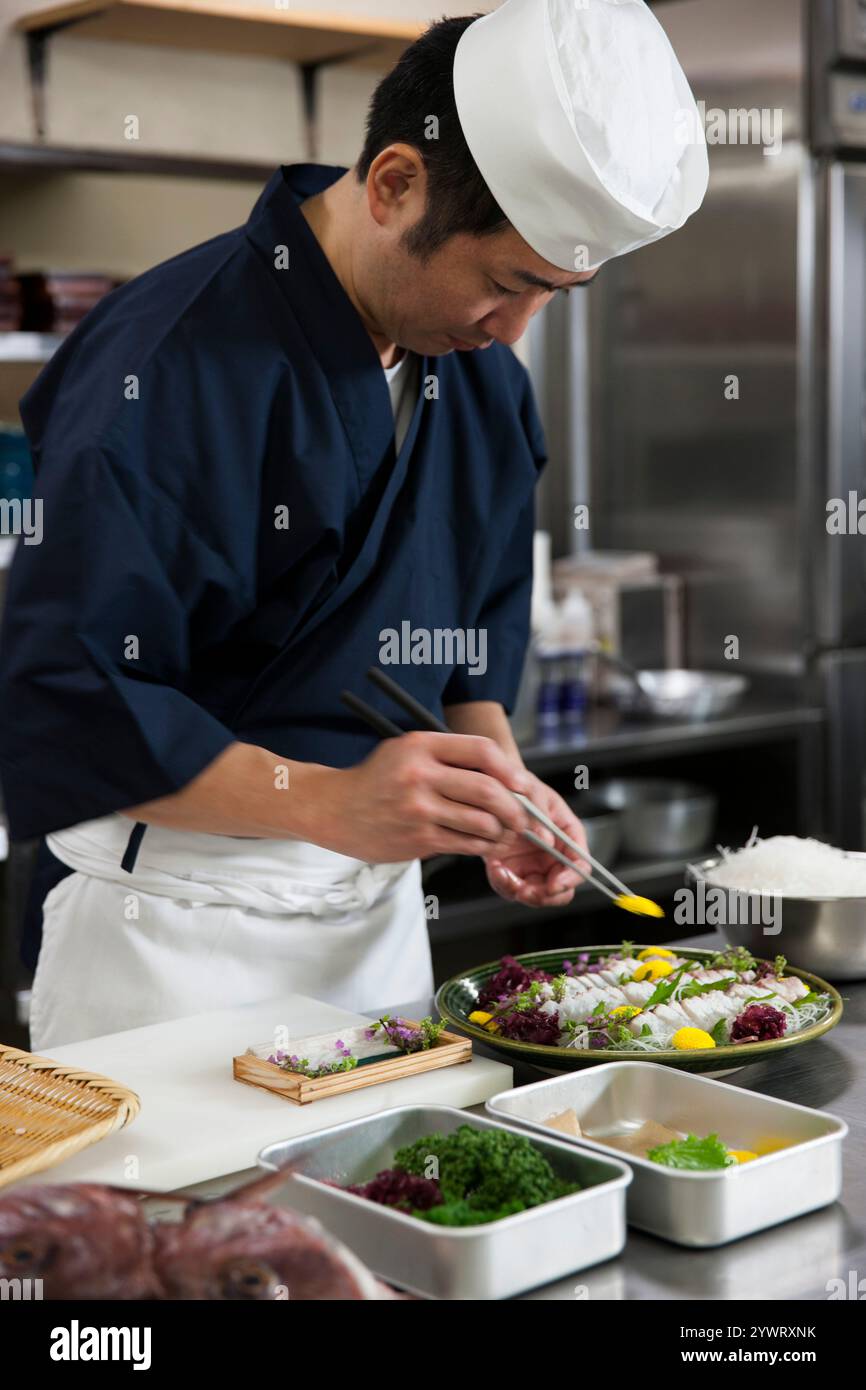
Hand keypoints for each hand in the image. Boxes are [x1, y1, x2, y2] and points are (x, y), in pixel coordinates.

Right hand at [313, 732, 533, 861]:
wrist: (335, 809)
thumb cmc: (377, 779)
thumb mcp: (407, 750)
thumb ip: (448, 756)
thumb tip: (502, 774)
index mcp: (422, 745)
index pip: (481, 751)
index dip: (510, 769)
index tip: (521, 783)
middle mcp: (420, 775)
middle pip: (488, 790)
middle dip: (515, 807)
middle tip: (523, 816)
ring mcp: (419, 809)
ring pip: (481, 822)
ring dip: (501, 830)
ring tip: (505, 832)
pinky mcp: (418, 839)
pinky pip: (465, 844)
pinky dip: (483, 846)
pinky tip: (485, 844)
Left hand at [485, 773, 588, 907]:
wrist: (494, 796)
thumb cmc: (520, 790)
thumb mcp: (533, 792)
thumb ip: (541, 812)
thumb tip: (548, 840)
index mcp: (568, 838)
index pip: (581, 865)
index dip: (571, 878)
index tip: (555, 884)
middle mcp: (555, 857)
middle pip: (562, 890)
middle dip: (544, 895)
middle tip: (525, 890)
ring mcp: (535, 868)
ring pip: (537, 896)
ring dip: (521, 891)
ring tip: (502, 873)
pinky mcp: (514, 873)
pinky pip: (512, 890)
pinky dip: (503, 884)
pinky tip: (495, 867)